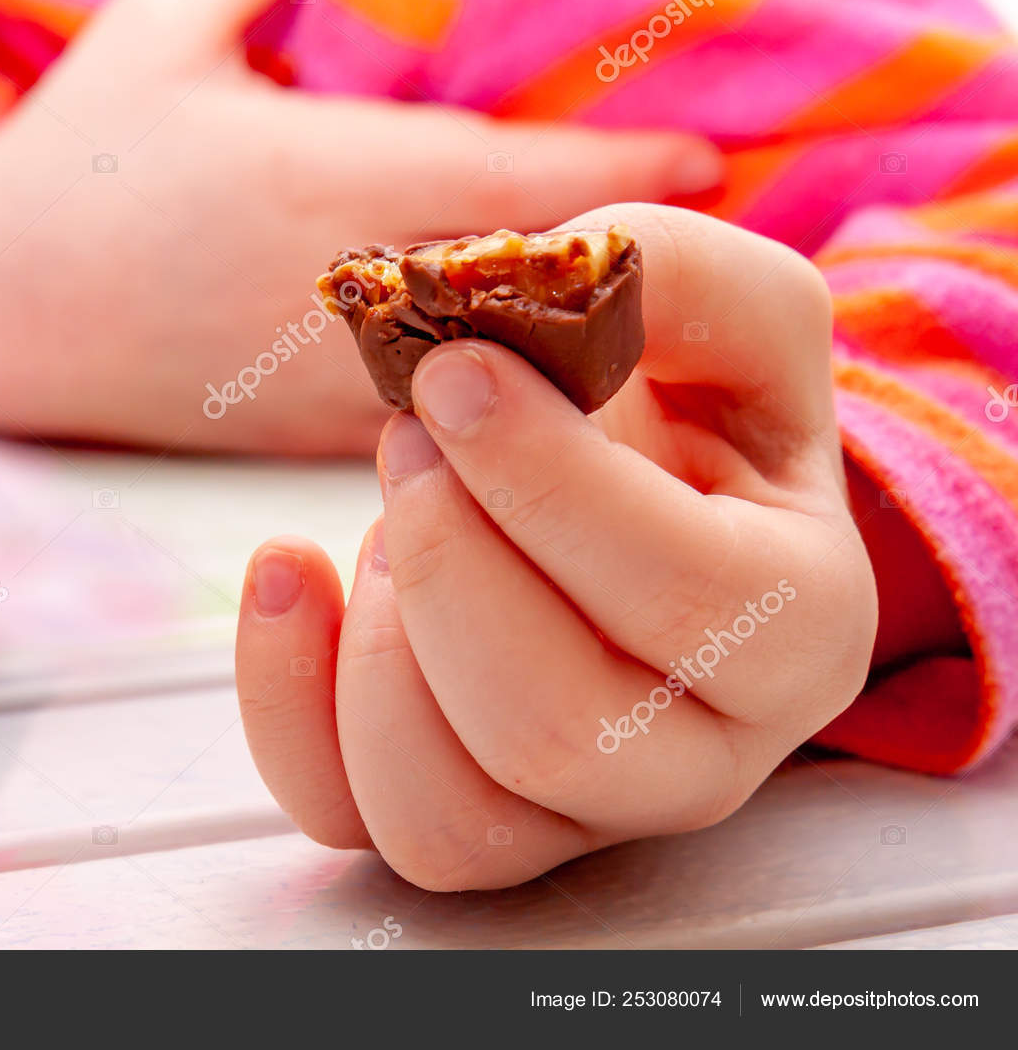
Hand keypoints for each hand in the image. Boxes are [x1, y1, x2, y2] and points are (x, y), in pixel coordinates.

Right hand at [0, 0, 723, 452]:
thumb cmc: (72, 163)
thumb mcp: (151, 34)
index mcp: (314, 174)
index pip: (502, 174)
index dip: (614, 171)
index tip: (705, 163)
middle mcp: (334, 282)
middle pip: (518, 285)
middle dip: (620, 271)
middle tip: (712, 252)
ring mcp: (320, 370)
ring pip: (482, 371)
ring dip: (572, 350)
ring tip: (649, 325)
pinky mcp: (295, 426)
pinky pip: (420, 422)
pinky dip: (489, 408)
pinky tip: (542, 398)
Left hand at [235, 204, 879, 888]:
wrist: (643, 495)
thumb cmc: (690, 410)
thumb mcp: (723, 309)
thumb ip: (674, 270)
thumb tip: (542, 278)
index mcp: (800, 627)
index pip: (687, 597)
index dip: (549, 483)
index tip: (452, 372)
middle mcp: (698, 757)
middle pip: (554, 729)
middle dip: (450, 560)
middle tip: (411, 433)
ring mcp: (569, 810)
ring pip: (447, 815)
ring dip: (381, 645)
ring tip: (386, 521)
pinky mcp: (455, 814)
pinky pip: (346, 813)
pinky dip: (284, 695)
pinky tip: (289, 572)